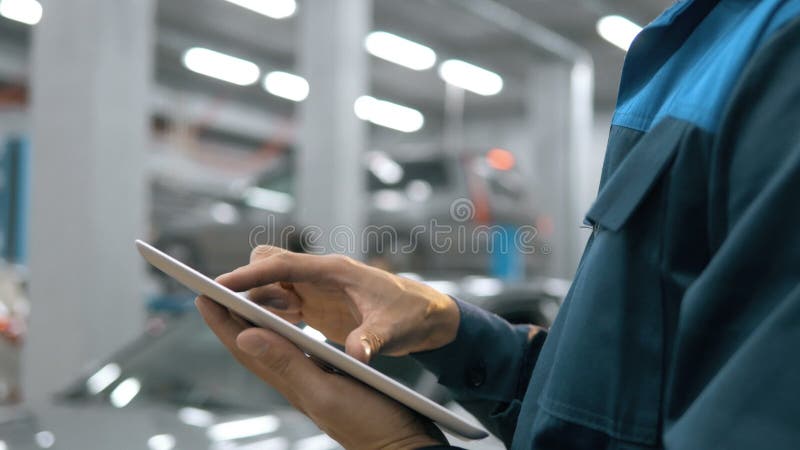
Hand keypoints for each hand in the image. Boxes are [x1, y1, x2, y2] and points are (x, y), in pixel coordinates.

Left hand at [195, 296, 445, 449]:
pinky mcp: (331, 382)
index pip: (246, 345)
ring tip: (246, 301)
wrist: (401, 446)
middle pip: (255, 344)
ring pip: (275, 347)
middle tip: (214, 290)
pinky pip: (298, 352)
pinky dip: (287, 333)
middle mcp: (296, 381)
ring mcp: (313, 382)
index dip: (223, 321)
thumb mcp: (327, 392)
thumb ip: (288, 364)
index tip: (202, 295)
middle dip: (233, 317)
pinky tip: (294, 327)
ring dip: (257, 322)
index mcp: (291, 381)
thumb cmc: (370, 425)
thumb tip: (244, 336)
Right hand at [215, 246, 459, 362]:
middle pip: (269, 266)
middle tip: (245, 310)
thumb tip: (356, 355)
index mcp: (335, 271)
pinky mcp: (318, 304)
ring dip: (259, 302)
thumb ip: (373, 340)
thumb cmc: (413, 314)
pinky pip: (281, 301)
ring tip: (261, 323)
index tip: (220, 286)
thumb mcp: (394, 330)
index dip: (249, 275)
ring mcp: (318, 288)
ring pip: (271, 284)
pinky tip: (274, 332)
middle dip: (249, 284)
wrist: (428, 315)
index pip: (282, 265)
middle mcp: (321, 275)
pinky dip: (270, 313)